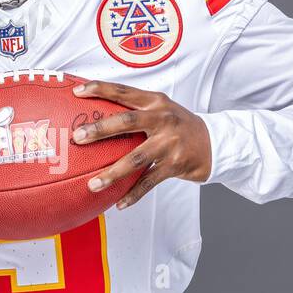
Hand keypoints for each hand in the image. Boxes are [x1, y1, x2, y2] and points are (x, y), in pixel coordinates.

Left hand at [71, 80, 211, 208]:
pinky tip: (118, 204)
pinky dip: (133, 194)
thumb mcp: (162, 110)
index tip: (77, 92)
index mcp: (155, 102)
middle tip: (78, 137)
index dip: (100, 89)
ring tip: (92, 184)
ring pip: (136, 158)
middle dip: (100, 129)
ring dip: (112, 173)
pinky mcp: (175, 164)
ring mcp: (170, 142)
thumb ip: (135, 110)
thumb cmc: (178, 126)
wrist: (214, 143)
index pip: (124, 91)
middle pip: (127, 121)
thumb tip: (94, 116)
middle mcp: (163, 119)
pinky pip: (149, 182)